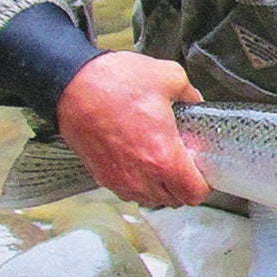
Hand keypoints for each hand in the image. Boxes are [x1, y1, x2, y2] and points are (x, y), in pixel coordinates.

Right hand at [56, 50, 210, 207]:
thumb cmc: (116, 82)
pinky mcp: (101, 176)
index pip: (193, 194)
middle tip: (185, 161)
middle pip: (173, 200)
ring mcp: (119, 180)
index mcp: (163, 157)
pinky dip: (139, 183)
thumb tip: (194, 100)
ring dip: (160, 186)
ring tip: (161, 159)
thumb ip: (190, 93)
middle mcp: (141, 177)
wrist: (72, 86)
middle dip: (183, 184)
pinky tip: (140, 159)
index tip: (202, 168)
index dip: (203, 183)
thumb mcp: (169, 77)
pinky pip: (128, 191)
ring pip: (150, 199)